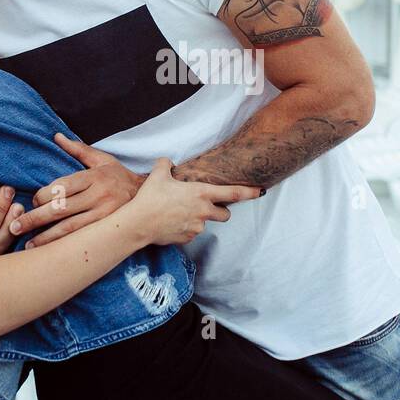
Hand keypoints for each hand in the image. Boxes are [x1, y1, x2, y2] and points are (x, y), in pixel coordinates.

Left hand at [12, 133, 145, 248]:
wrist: (149, 196)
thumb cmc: (119, 176)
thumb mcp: (101, 159)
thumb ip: (77, 149)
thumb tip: (56, 136)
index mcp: (94, 176)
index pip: (63, 186)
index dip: (44, 195)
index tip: (32, 201)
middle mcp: (99, 195)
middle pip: (62, 208)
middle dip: (36, 218)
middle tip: (15, 226)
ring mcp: (104, 214)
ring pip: (70, 228)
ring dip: (46, 237)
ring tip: (27, 244)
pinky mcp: (108, 228)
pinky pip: (82, 238)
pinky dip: (64, 245)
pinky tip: (49, 251)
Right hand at [125, 158, 261, 245]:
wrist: (139, 223)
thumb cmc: (150, 197)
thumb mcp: (158, 175)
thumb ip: (165, 164)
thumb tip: (166, 162)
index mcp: (201, 193)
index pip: (232, 193)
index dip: (249, 192)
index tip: (260, 192)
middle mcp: (204, 211)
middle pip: (225, 214)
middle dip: (221, 211)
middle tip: (207, 206)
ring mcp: (197, 227)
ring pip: (205, 223)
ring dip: (198, 219)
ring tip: (178, 213)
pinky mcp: (188, 238)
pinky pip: (192, 232)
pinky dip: (185, 228)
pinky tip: (171, 223)